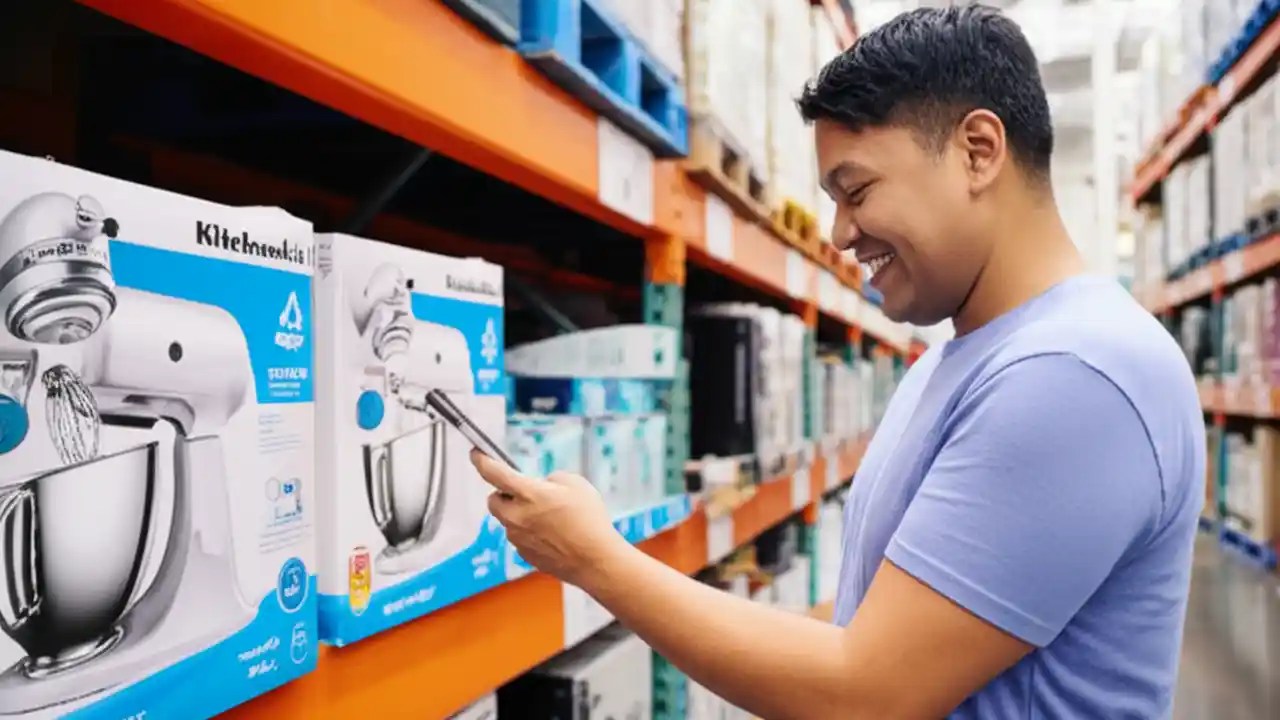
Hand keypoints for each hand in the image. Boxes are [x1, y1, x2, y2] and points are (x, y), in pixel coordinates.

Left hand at [469, 449, 628, 588]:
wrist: (596, 559)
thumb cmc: (589, 520)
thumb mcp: (575, 483)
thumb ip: (552, 479)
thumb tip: (543, 486)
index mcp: (527, 494)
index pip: (493, 473)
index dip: (481, 460)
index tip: (476, 454)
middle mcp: (516, 517)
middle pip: (493, 500)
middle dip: (504, 494)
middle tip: (525, 493)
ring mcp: (519, 538)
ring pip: (507, 521)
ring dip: (519, 515)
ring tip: (548, 518)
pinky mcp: (525, 555)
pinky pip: (520, 538)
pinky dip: (529, 533)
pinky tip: (552, 535)